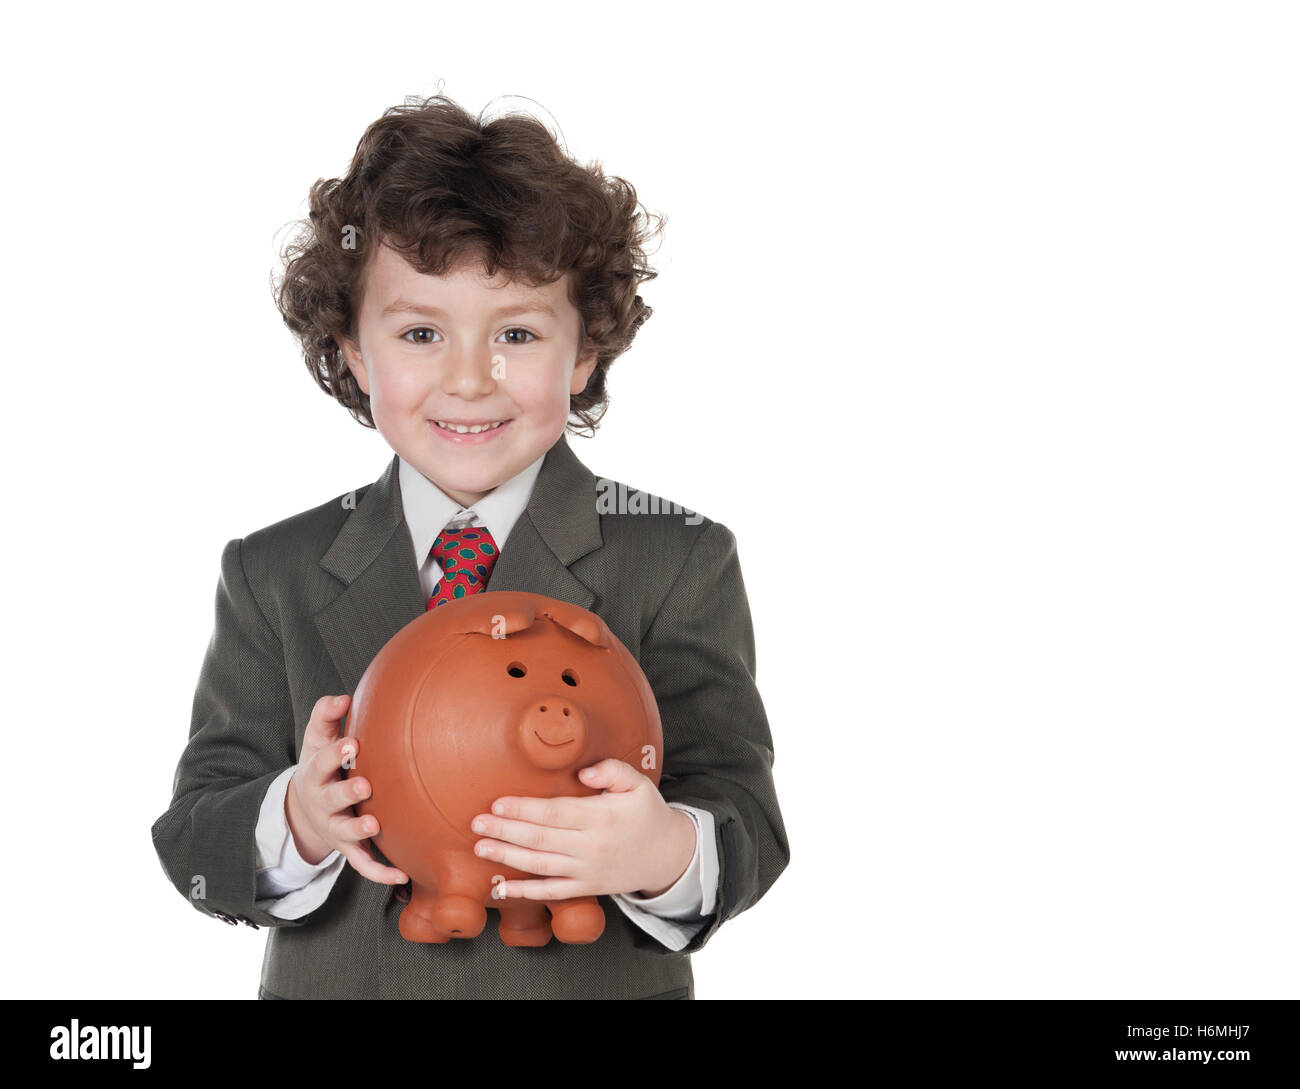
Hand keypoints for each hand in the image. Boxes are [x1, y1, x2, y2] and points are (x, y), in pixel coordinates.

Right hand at [284, 694, 408, 885]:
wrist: (306, 808)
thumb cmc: (323, 764)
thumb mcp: (317, 739)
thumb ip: (326, 715)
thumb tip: (342, 695)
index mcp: (316, 772)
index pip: (323, 760)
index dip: (336, 752)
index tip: (353, 742)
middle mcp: (323, 802)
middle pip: (332, 798)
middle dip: (347, 793)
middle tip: (365, 785)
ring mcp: (335, 827)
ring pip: (345, 833)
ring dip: (360, 830)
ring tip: (375, 825)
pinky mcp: (349, 849)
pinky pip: (364, 864)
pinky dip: (380, 873)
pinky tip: (402, 876)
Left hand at [470, 759, 696, 900]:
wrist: (667, 855)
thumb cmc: (647, 812)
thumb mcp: (638, 783)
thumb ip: (612, 770)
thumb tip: (583, 772)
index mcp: (602, 817)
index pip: (556, 813)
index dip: (525, 809)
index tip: (498, 802)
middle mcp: (592, 846)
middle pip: (541, 839)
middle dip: (506, 831)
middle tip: (477, 823)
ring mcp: (587, 870)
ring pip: (541, 866)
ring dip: (507, 858)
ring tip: (480, 848)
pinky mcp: (586, 888)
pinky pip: (552, 893)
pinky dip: (526, 892)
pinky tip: (502, 888)